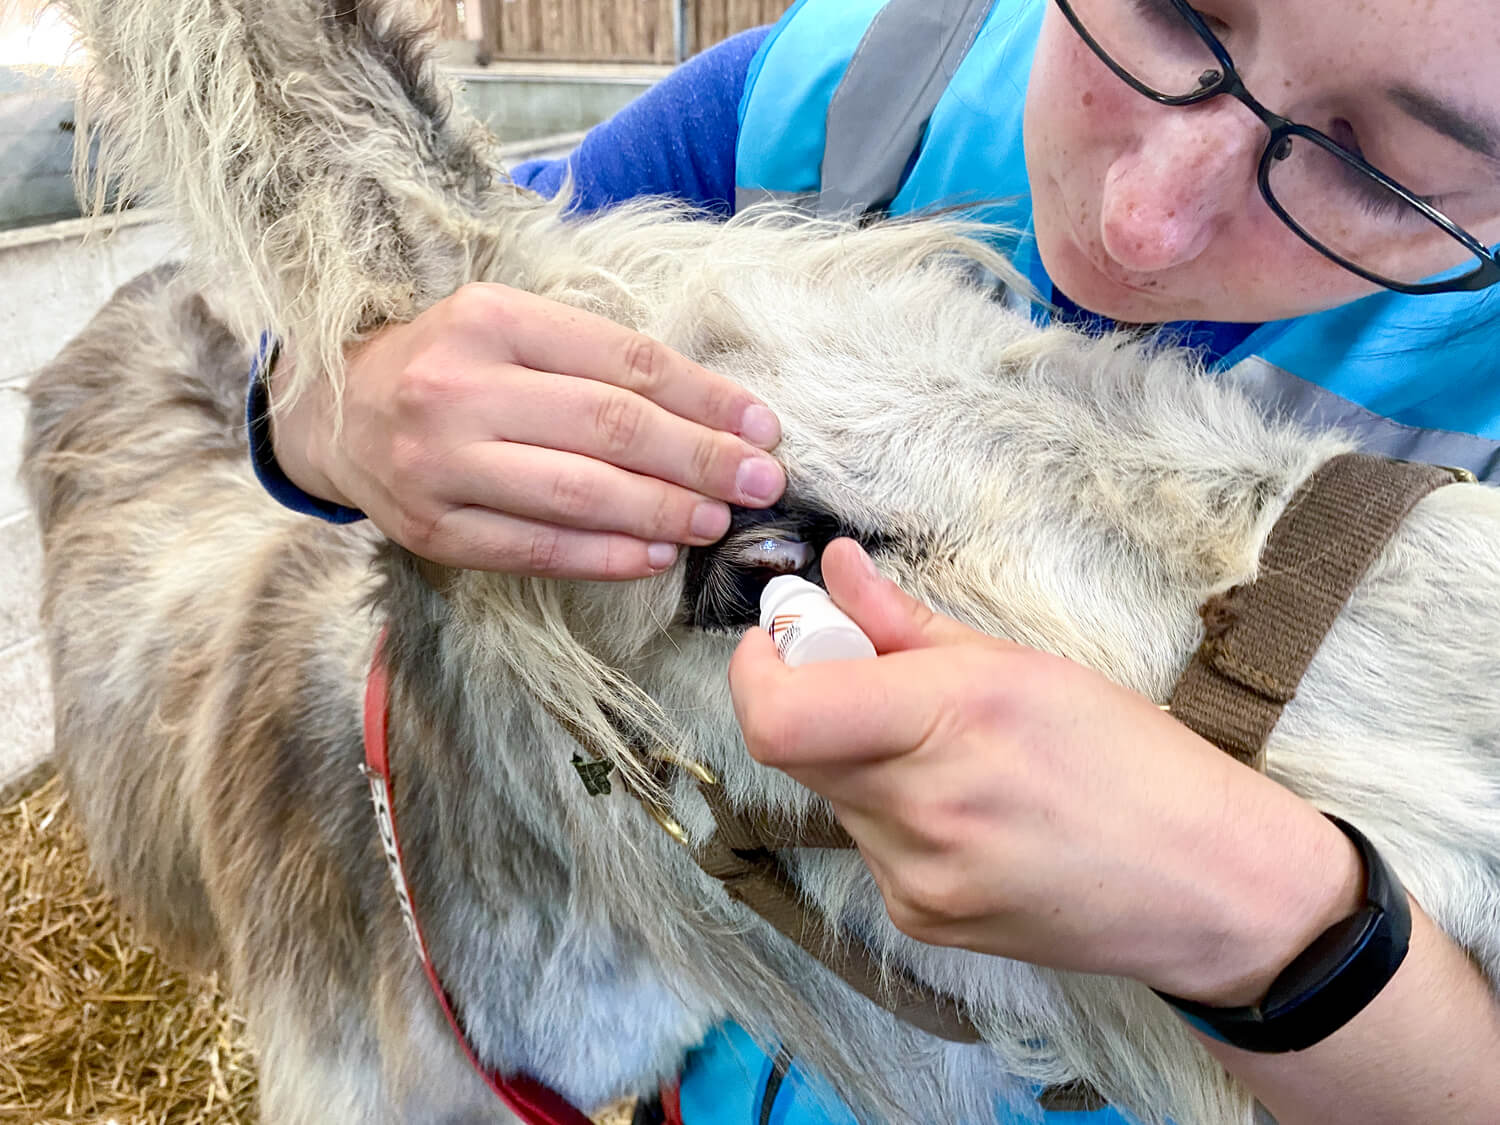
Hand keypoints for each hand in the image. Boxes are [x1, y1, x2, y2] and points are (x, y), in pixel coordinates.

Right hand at [269, 283, 785, 577]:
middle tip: (762, 482)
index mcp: (491, 319)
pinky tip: (656, 555)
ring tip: (717, 520)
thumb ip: (594, 357)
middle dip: (701, 459)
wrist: (334, 414)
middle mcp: (460, 388)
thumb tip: (710, 411)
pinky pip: (536, 549)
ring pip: (577, 493)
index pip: (625, 360)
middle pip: (610, 427)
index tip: (762, 425)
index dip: (705, 397)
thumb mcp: (509, 327)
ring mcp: (440, 464)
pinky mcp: (431, 531)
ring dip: (663, 511)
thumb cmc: (446, 364)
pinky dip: (605, 556)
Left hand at [729, 540, 1363, 1005]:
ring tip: (950, 757)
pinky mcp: (920, 921)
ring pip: (834, 794)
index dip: (756, 672)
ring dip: (860, 760)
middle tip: (870, 681)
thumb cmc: (1133, 762)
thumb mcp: (1027, 665)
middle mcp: (921, 810)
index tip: (781, 642)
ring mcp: (917, 879)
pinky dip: (894, 815)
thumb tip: (835, 572)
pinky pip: (869, 847)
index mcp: (951, 721)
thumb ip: (908, 621)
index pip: (779, 716)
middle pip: (796, 748)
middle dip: (813, 701)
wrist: (1208, 890)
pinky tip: (966, 813)